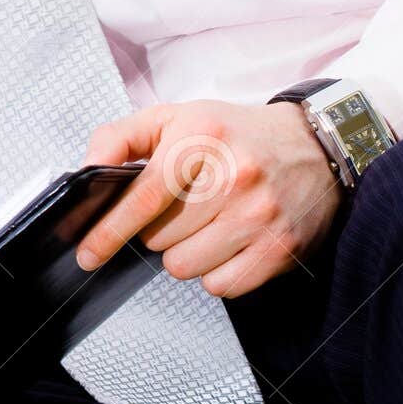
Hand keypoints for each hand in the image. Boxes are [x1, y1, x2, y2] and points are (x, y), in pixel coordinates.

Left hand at [75, 100, 342, 297]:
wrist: (315, 146)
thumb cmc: (236, 134)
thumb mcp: (176, 117)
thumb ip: (122, 137)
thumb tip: (87, 169)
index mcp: (201, 137)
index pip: (143, 195)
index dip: (109, 229)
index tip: (89, 251)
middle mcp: (233, 175)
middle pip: (159, 238)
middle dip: (159, 228)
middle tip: (184, 206)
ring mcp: (258, 215)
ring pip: (184, 266)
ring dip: (185, 252)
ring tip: (208, 223)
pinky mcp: (279, 248)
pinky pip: (220, 286)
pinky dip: (216, 271)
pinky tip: (228, 242)